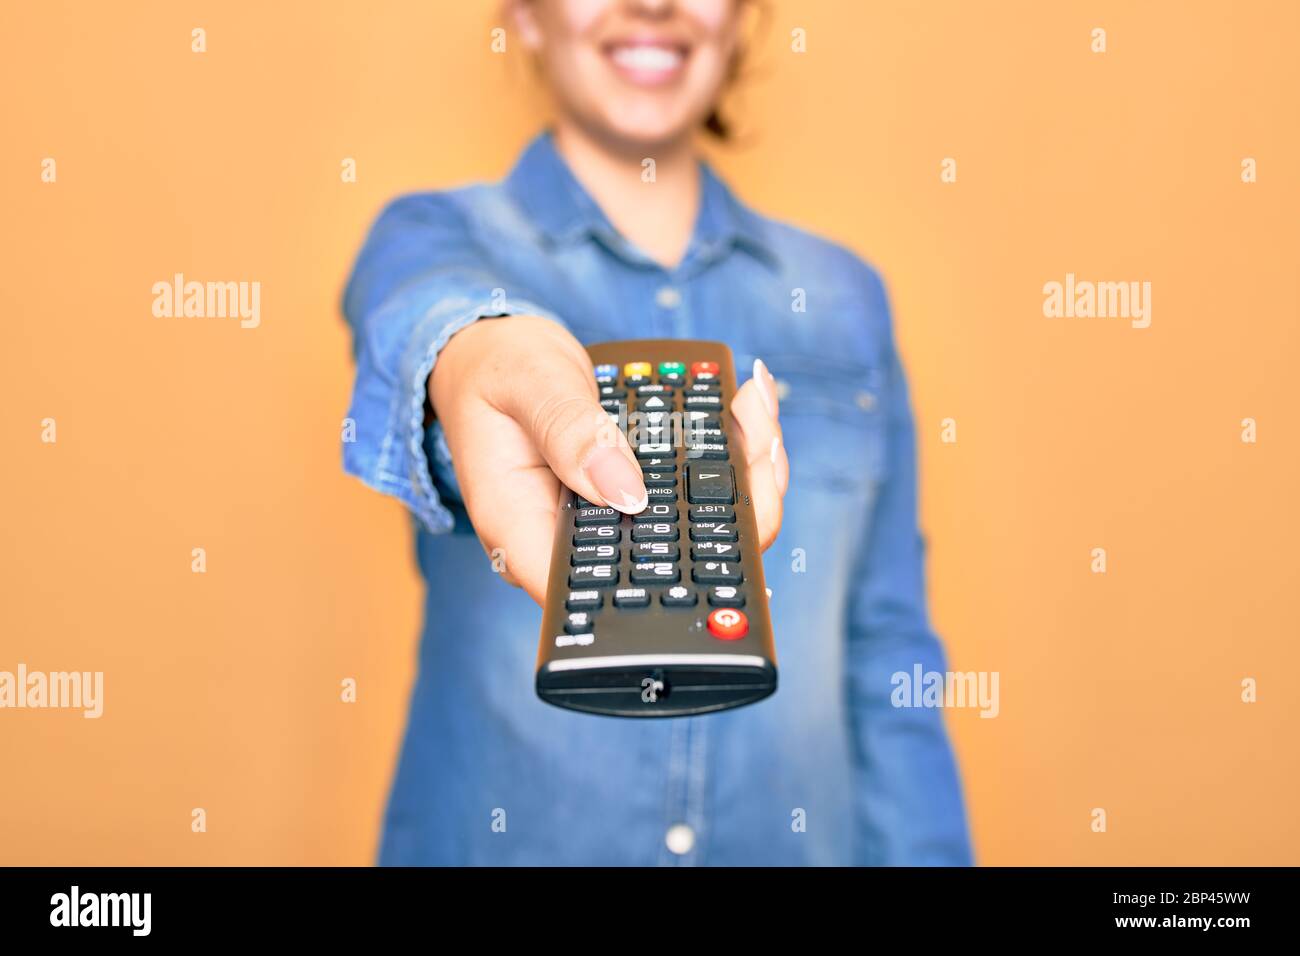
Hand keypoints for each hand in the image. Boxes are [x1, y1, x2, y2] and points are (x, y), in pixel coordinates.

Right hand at [430, 315, 789, 603]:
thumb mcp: (526, 385)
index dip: (679, 587)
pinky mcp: (636, 493)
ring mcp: (612, 520)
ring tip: (755, 405)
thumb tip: (629, 492)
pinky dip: (726, 450)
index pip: (609, 594)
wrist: (489, 355)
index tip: (733, 539)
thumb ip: (572, 433)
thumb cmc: (493, 372)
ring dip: (740, 470)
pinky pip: (693, 491)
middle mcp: (577, 542)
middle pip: (675, 563)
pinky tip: (744, 405)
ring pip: (698, 527)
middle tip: (759, 440)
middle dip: (734, 506)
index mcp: (529, 535)